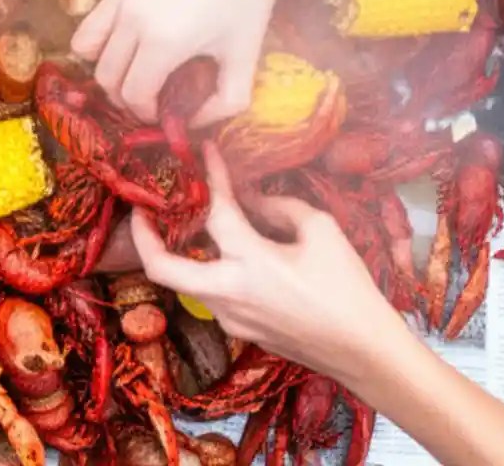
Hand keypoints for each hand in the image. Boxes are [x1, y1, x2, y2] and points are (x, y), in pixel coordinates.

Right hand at [57, 0, 281, 125]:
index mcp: (162, 44)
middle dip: (121, 92)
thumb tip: (194, 122)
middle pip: (106, 72)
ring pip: (86, 37)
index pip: (133, 93)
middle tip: (143, 91)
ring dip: (98, 57)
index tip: (159, 110)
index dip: (144, 111)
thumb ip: (226, 102)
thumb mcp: (246, 56)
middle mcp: (132, 18)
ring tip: (121, 58)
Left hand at [130, 144, 404, 377]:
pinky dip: (210, 270)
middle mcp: (229, 294)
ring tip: (186, 225)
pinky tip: (228, 255)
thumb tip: (252, 198)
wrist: (363, 352)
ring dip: (179, 254)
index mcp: (251, 264)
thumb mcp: (323, 233)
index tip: (204, 152)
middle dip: (142, 237)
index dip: (209, 177)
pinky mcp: (240, 331)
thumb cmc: (349, 289)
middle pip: (162, 268)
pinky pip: (212, 295)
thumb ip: (281, 208)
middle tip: (140, 210)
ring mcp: (229, 318)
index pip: (216, 211)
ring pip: (185, 283)